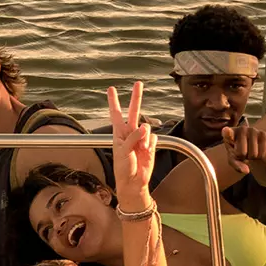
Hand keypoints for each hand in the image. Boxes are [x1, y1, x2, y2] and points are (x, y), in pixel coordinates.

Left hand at [105, 83, 154, 209]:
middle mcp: (130, 133)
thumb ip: (133, 137)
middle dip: (136, 98)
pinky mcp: (150, 144)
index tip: (111, 89)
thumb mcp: (123, 152)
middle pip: (133, 112)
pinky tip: (147, 151)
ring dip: (144, 136)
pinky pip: (153, 138)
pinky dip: (150, 144)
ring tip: (141, 149)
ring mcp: (141, 138)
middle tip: (138, 83)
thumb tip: (144, 127)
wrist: (134, 182)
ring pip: (146, 127)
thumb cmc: (123, 168)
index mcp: (119, 134)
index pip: (116, 114)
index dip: (114, 102)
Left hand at [219, 124, 265, 176]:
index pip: (227, 133)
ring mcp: (252, 130)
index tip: (226, 131)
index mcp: (228, 133)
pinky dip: (259, 156)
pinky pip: (262, 153)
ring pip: (253, 154)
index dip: (227, 133)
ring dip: (251, 157)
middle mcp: (241, 129)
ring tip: (249, 150)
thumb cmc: (237, 151)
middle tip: (242, 152)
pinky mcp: (263, 134)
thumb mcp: (233, 159)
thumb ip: (236, 165)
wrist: (249, 145)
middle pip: (241, 153)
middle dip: (242, 157)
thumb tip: (246, 171)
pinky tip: (256, 149)